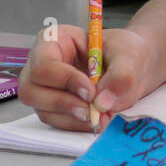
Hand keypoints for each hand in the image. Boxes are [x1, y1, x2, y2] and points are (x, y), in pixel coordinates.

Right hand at [18, 24, 153, 130]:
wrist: (133, 69)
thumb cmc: (124, 52)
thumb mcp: (130, 55)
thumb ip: (121, 74)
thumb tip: (102, 102)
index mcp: (54, 40)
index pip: (44, 64)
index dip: (65, 80)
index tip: (91, 91)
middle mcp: (42, 64)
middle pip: (31, 90)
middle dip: (64, 103)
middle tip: (93, 110)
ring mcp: (44, 88)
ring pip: (42, 110)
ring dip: (73, 118)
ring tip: (101, 116)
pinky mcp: (53, 107)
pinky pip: (56, 122)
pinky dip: (77, 125)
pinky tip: (97, 120)